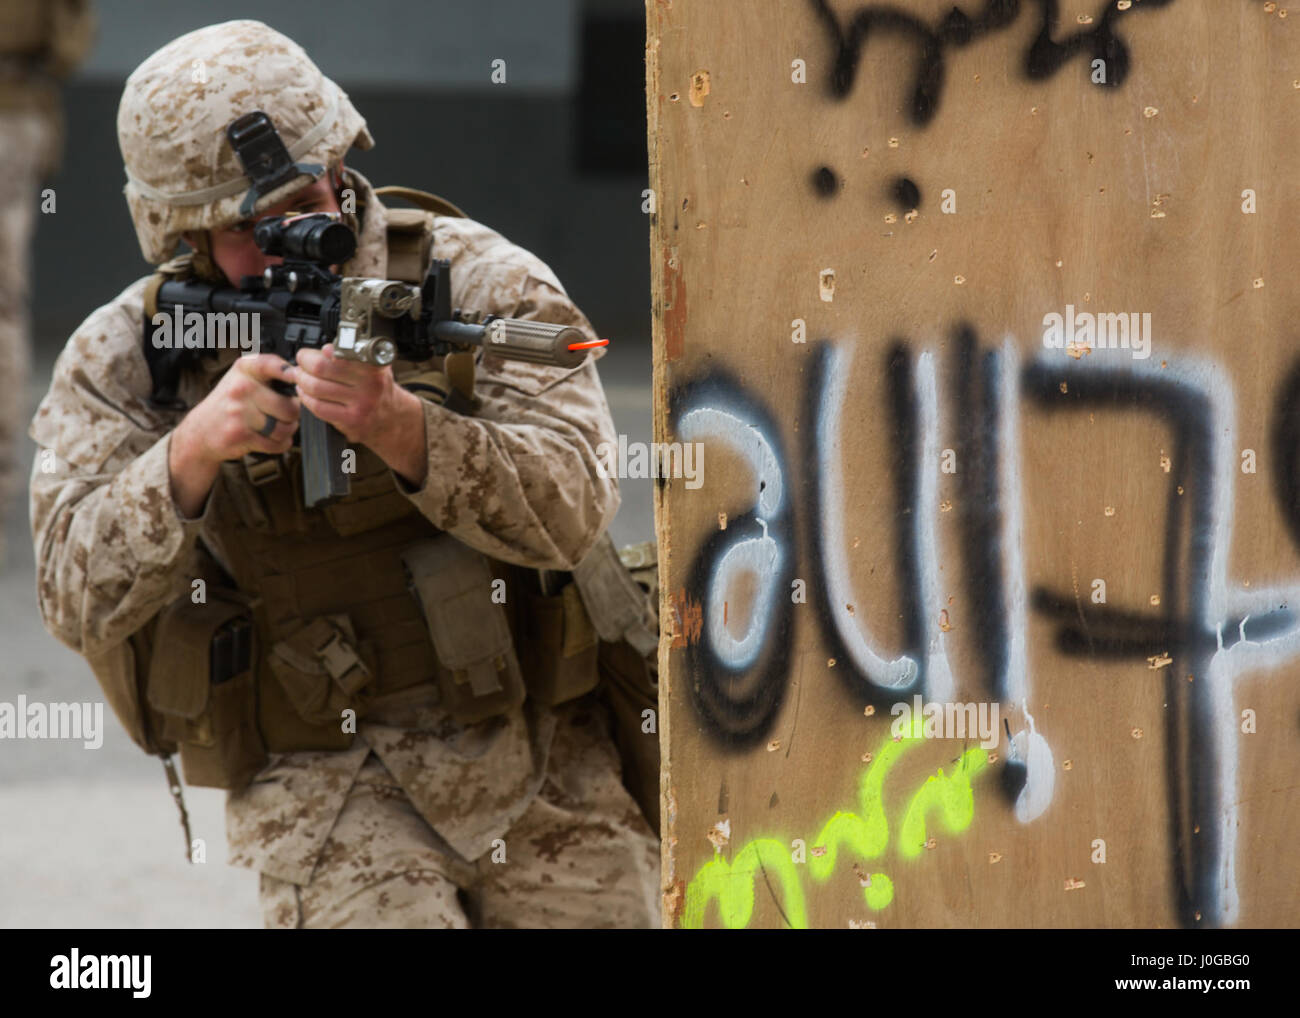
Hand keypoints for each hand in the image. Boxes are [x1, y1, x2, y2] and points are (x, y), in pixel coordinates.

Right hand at [169, 353, 300, 515]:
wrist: (201, 430)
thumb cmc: (230, 403)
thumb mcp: (243, 378)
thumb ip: (271, 373)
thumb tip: (305, 379)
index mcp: (244, 369)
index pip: (271, 364)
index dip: (290, 372)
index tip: (298, 377)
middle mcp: (241, 388)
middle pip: (290, 407)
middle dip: (293, 415)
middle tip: (285, 415)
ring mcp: (239, 412)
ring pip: (285, 427)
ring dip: (287, 432)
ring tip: (276, 427)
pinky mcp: (240, 435)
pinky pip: (277, 444)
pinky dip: (280, 445)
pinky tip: (270, 439)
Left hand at [287, 344, 428, 485]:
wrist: (393, 418)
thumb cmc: (378, 388)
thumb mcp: (374, 365)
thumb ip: (352, 354)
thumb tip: (325, 349)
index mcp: (374, 365)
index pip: (338, 353)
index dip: (319, 352)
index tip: (311, 353)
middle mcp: (370, 384)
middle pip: (321, 368)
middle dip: (304, 364)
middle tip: (301, 363)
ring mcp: (360, 404)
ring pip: (316, 388)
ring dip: (301, 381)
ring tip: (301, 377)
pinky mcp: (351, 420)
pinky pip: (318, 407)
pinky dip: (306, 398)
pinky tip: (305, 393)